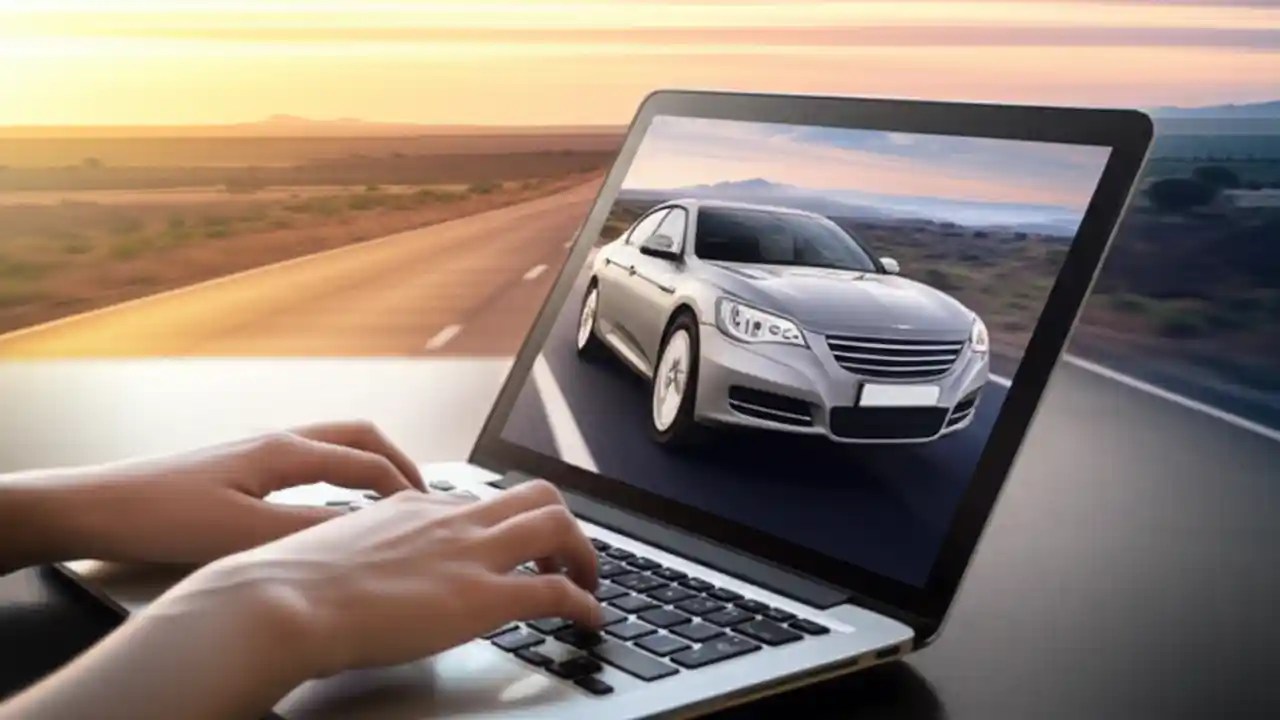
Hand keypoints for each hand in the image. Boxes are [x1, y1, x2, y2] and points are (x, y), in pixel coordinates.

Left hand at [14, 420, 425, 566]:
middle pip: (357, 436)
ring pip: (334, 444)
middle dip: (397, 461)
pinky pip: (311, 459)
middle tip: (422, 493)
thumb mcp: (243, 533)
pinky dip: (341, 473)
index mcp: (284, 451)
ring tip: (389, 495)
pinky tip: (332, 503)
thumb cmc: (162, 515)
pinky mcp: (241, 466)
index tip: (427, 512)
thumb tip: (362, 533)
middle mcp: (276, 440)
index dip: (403, 486)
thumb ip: (308, 530)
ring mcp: (258, 450)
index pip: (365, 462)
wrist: (101, 506)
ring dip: (369, 463)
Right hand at [160, 479, 602, 678]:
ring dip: (583, 553)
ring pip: (557, 524)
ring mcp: (471, 553)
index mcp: (415, 507)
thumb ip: (368, 550)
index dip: (508, 523)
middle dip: (562, 524)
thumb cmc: (294, 586)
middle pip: (536, 495)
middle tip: (566, 556)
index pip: (482, 501)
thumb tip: (366, 571)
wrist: (284, 602)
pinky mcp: (483, 596)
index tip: (515, 543)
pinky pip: (555, 591)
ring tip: (588, 582)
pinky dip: (583, 602)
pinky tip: (589, 619)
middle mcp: (451, 519)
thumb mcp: (339, 550)